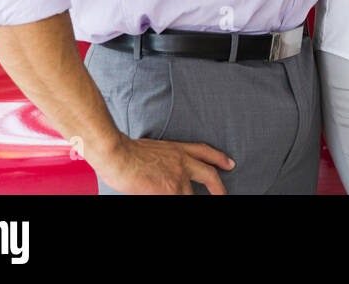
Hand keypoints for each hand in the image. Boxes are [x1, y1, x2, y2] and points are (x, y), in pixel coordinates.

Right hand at [86, 133, 234, 194]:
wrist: (119, 156)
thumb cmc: (127, 152)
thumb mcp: (154, 148)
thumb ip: (165, 158)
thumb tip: (166, 168)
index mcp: (178, 149)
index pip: (205, 152)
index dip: (219, 158)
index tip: (229, 163)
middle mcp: (182, 163)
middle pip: (209, 175)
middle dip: (219, 187)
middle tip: (224, 195)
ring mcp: (178, 178)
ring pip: (190, 194)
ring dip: (187, 197)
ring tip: (174, 195)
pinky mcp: (170, 191)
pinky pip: (178, 198)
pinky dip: (174, 199)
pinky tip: (165, 197)